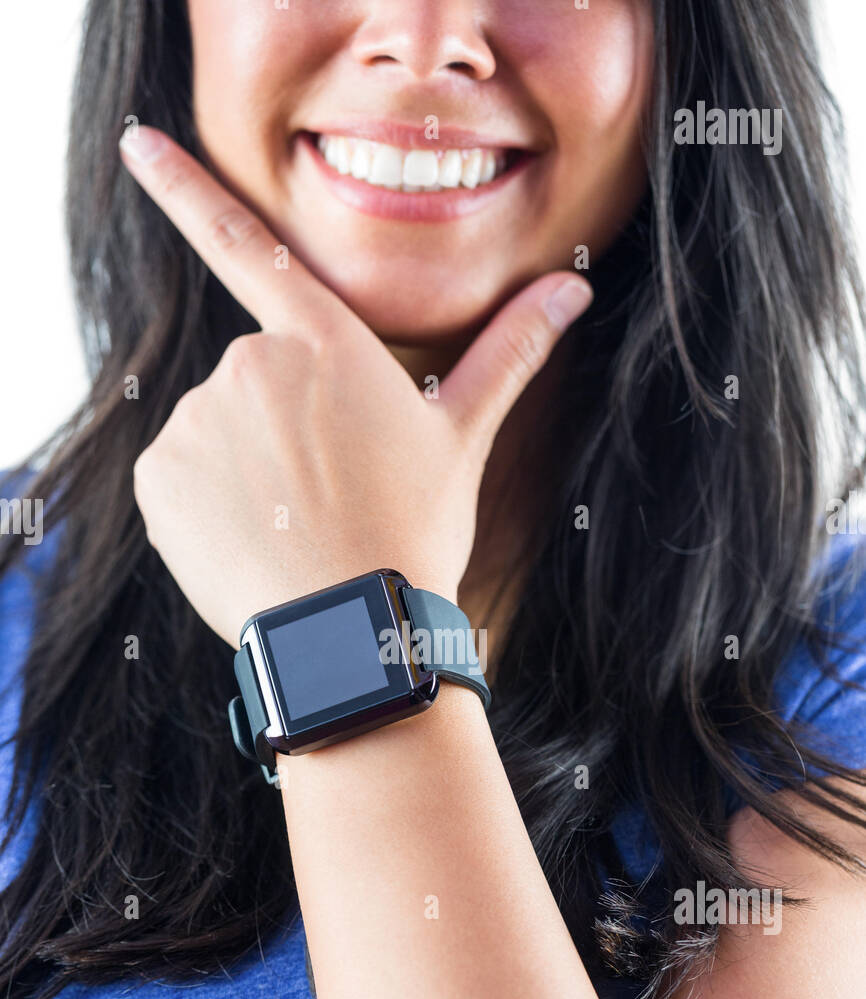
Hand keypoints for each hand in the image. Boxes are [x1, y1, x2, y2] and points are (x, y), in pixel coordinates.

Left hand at [121, 127, 591, 647]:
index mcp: (323, 344)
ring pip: (218, 431)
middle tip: (328, 488)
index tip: (134, 141)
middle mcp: (250, 366)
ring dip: (247, 467)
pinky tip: (255, 541)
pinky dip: (208, 505)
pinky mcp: (161, 478)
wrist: (350, 629)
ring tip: (295, 523)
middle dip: (283, 423)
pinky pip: (181, 478)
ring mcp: (199, 422)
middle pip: (254, 377)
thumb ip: (508, 351)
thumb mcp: (462, 437)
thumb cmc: (412, 530)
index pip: (247, 245)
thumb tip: (574, 286)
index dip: (184, 186)